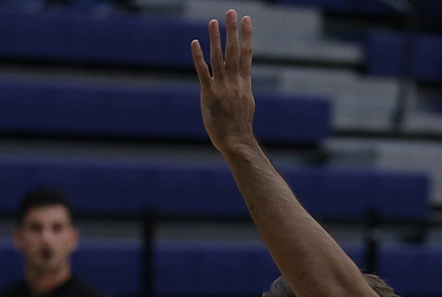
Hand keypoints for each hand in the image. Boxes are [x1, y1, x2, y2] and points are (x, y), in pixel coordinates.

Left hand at [192, 10, 257, 155]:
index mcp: (244, 82)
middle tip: (232, 12)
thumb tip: (241, 79)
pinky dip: (199, 57)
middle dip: (233, 30)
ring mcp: (222, 86)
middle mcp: (234, 81)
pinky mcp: (209, 93)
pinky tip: (195, 43)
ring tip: (213, 21)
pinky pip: (203, 71)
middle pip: (234, 50)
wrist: (236, 140)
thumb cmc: (239, 125)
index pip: (246, 53)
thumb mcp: (246, 103)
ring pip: (218, 57)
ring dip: (216, 38)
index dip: (246, 35)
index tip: (247, 19)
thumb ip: (241, 87)